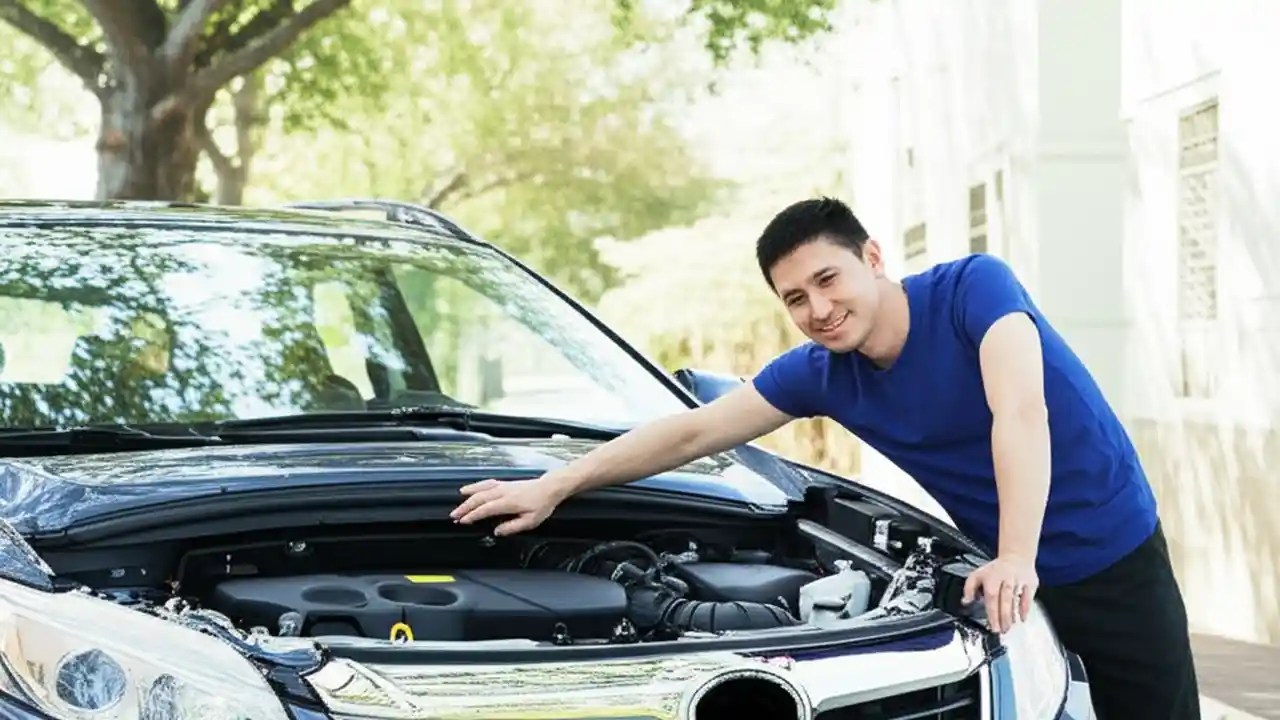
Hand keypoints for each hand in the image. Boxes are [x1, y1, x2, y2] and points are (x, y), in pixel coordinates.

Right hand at [449, 476, 568, 535]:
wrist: (550, 488)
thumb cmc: (542, 504)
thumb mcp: (531, 521)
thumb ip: (512, 527)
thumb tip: (497, 531)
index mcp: (508, 502)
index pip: (486, 509)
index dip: (473, 515)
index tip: (463, 521)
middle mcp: (503, 492)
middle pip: (479, 498)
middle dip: (465, 507)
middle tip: (455, 515)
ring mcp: (503, 486)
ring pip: (481, 489)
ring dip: (468, 496)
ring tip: (458, 502)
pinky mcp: (504, 483)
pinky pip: (486, 483)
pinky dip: (476, 486)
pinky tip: (470, 489)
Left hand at [961, 554, 1038, 632]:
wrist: (1016, 556)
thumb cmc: (996, 570)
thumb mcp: (978, 574)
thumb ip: (969, 588)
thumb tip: (966, 601)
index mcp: (992, 577)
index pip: (992, 597)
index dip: (992, 612)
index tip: (992, 625)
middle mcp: (1006, 579)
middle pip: (1005, 599)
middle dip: (1003, 617)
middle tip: (1000, 630)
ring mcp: (1019, 581)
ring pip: (1016, 599)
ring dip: (1013, 614)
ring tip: (1008, 626)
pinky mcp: (1030, 584)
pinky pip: (1029, 597)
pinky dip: (1026, 609)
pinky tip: (1022, 618)